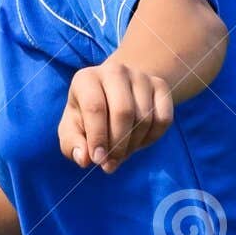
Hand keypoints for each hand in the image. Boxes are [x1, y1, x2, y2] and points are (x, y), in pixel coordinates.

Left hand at [58, 61, 174, 172]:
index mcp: (86, 79)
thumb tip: (84, 159)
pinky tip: (138, 142)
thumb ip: (73, 146)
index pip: (96, 107)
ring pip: (145, 118)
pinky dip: (152, 138)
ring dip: (133, 145)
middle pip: (124, 112)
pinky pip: (163, 119)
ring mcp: (140, 76)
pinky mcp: (160, 85)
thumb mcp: (71, 131)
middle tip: (111, 163)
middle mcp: (114, 71)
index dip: (98, 137)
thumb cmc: (86, 117)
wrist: (111, 95)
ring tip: (121, 153)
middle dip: (118, 145)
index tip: (98, 159)